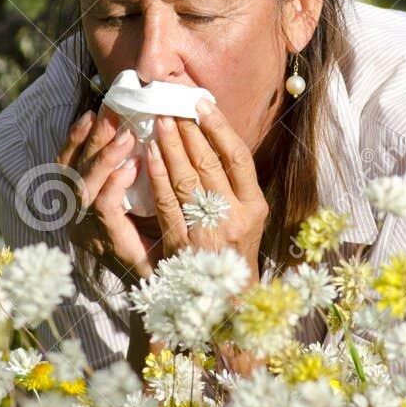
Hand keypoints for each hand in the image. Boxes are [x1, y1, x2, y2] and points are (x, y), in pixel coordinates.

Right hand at [56, 105, 154, 287]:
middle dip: (91, 139)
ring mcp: (88, 231)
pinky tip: (134, 165)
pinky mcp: (108, 241)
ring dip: (104, 156)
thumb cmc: (156, 233)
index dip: (76, 138)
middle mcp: (76, 217)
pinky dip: (116, 182)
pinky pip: (104, 206)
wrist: (167, 279)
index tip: (92, 112)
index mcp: (79, 204)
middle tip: (111, 111)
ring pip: (85, 187)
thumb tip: (137, 128)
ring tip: (125, 133)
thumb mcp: (141, 196)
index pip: (67, 165)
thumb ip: (132, 168)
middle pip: (73, 171)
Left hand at [144, 98, 268, 285]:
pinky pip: (167, 202)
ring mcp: (207, 231)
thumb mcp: (247, 219)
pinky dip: (157, 174)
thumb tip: (213, 138)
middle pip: (210, 163)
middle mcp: (235, 218)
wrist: (225, 303)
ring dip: (171, 145)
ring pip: (187, 179)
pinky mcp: (181, 243)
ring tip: (160, 119)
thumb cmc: (233, 253)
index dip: (220, 127)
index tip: (203, 103)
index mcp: (255, 208)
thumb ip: (234, 186)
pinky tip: (150, 153)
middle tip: (173, 104)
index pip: (239, 158)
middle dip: (190, 130)